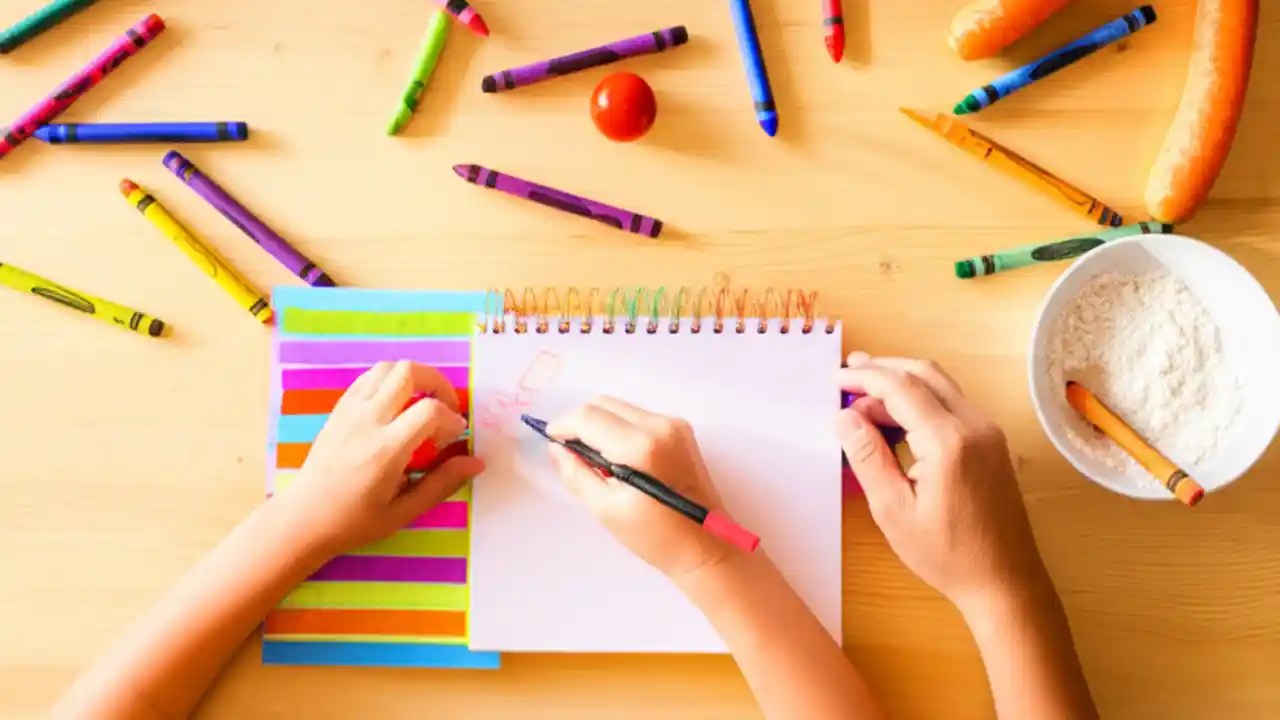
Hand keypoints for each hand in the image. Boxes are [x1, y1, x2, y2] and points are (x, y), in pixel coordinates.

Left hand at [279, 360, 483, 555]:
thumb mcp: (404, 511)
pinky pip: (368, 378)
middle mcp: (367, 421)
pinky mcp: (339, 408)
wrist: (305, 518)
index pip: (429, 410)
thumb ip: (442, 483)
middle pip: (409, 372)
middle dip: (437, 383)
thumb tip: (476, 462)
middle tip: (445, 408)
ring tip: (422, 403)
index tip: (454, 437)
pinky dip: (390, 382)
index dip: (451, 418)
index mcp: (386, 450)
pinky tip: (396, 406)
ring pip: (388, 367)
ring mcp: (350, 410)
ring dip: (413, 378)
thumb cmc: (356, 521)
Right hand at [546, 397, 734, 579]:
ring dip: (600, 424)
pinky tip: (619, 458)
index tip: (551, 441)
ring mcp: (674, 424)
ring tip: (595, 460)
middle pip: (604, 404)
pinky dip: (620, 429)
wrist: (707, 547)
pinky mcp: (682, 430)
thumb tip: (556, 448)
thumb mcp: (606, 510)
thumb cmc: (655, 537)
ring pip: (620, 408)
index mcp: (641, 445)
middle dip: (580, 422)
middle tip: (571, 452)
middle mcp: (660, 425)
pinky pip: (638, 417)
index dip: (564, 426)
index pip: (588, 417)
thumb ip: (576, 474)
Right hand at [833, 354, 1049, 612]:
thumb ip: (867, 456)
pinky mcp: (992, 443)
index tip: (835, 380)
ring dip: (902, 383)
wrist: (1005, 581)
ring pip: (941, 386)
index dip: (864, 377)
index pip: (900, 387)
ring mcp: (989, 432)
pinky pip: (952, 405)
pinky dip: (921, 400)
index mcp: (949, 441)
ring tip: (864, 398)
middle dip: (883, 369)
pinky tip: (896, 421)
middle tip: (847, 375)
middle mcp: (975, 426)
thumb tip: (843, 416)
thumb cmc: (946, 555)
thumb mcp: (893, 510)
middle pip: (925, 374)